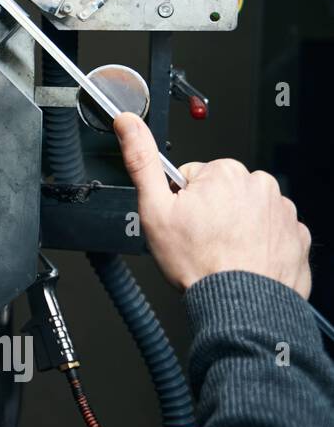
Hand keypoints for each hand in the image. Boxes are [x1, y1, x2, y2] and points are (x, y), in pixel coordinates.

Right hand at [113, 113, 311, 297]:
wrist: (239, 303)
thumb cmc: (198, 261)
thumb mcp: (153, 208)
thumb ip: (140, 159)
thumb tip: (128, 123)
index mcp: (225, 173)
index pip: (194, 177)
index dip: (182, 201)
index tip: (184, 222)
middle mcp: (260, 185)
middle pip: (223, 192)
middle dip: (211, 211)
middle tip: (200, 239)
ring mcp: (283, 211)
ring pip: (248, 211)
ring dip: (235, 227)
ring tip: (222, 252)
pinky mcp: (298, 236)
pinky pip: (272, 232)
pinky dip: (259, 243)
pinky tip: (244, 259)